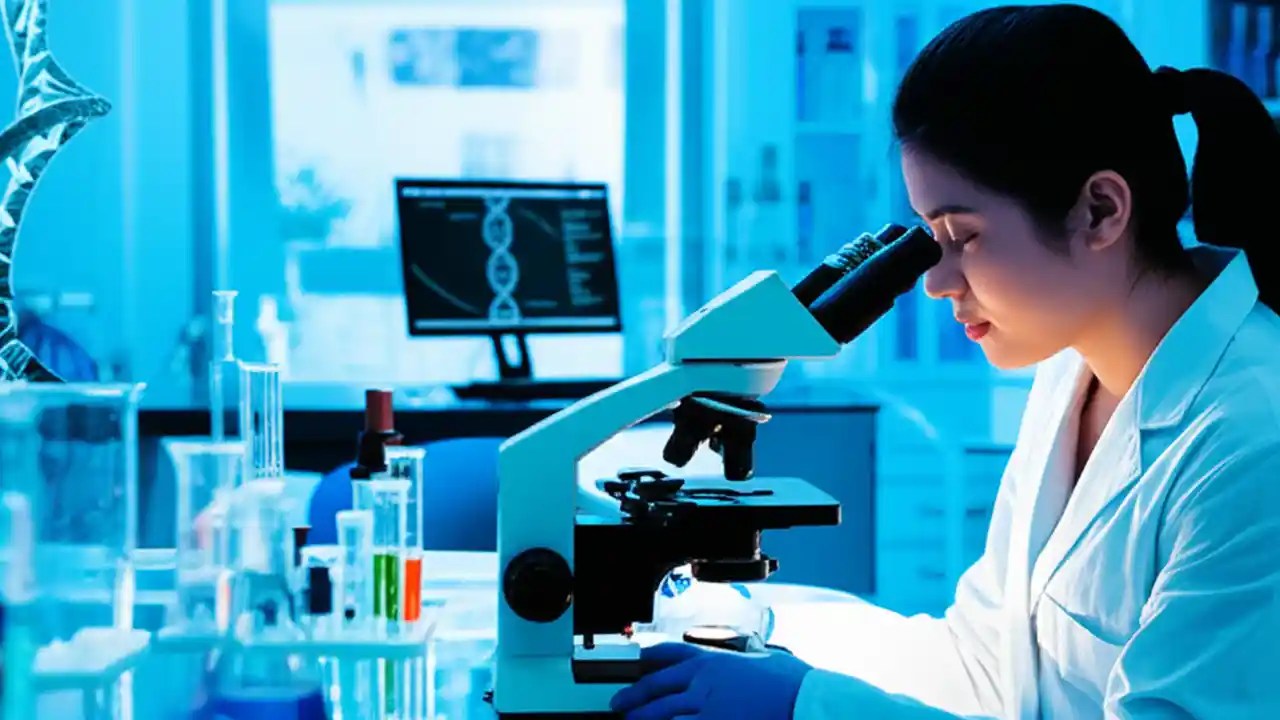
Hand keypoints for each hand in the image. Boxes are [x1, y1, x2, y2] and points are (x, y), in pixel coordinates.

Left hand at [611, 642, 812, 719]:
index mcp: (713, 661)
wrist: (807, 701)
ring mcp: (704, 709)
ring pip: (661, 715)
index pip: (670, 655)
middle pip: (655, 689)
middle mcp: (702, 682)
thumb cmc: (792, 682)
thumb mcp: (761, 659)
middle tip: (619, 704)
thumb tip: (743, 665)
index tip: (637, 664)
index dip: (648, 660)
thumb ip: (741, 661)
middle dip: (634, 698)